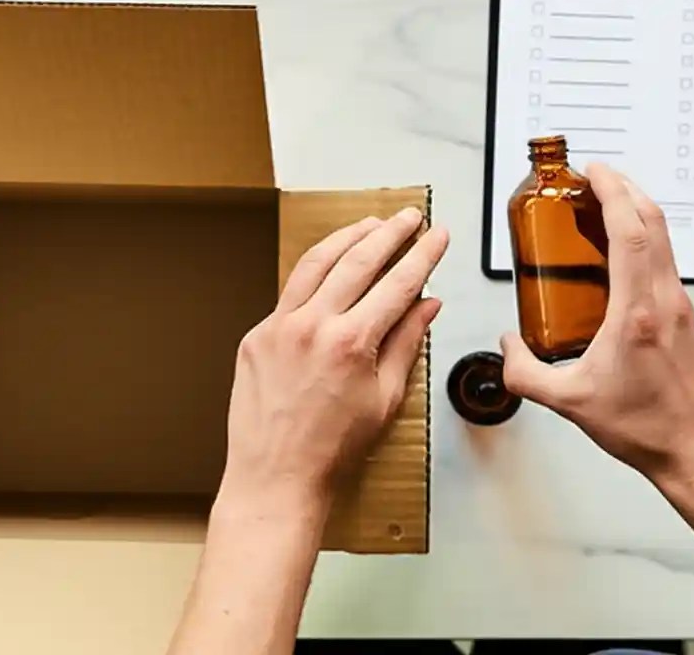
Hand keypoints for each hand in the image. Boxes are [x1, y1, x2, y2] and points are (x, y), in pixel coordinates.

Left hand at [219, 208, 448, 514]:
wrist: (276, 476)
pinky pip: (289, 293)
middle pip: (358, 260)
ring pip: (316, 263)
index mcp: (350, 343)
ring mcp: (278, 327)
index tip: (437, 236)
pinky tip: (329, 264)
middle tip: (411, 218)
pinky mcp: (256, 335)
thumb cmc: (331, 449)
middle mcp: (312, 327)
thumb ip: (407, 342)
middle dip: (390, 233)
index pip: (397, 283)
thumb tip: (428, 306)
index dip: (423, 255)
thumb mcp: (385, 397)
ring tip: (371, 225)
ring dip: (348, 238)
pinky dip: (314, 273)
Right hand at [500, 163, 693, 485]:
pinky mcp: (682, 317)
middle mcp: (665, 301)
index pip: (631, 232)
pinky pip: (663, 261)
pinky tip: (618, 252)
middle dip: (623, 189)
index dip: (612, 192)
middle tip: (592, 178)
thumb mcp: (568, 402)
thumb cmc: (644, 427)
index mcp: (637, 313)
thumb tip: (507, 346)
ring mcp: (679, 306)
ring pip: (662, 239)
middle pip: (653, 222)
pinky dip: (642, 240)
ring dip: (635, 211)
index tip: (593, 171)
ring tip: (601, 205)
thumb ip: (525, 373)